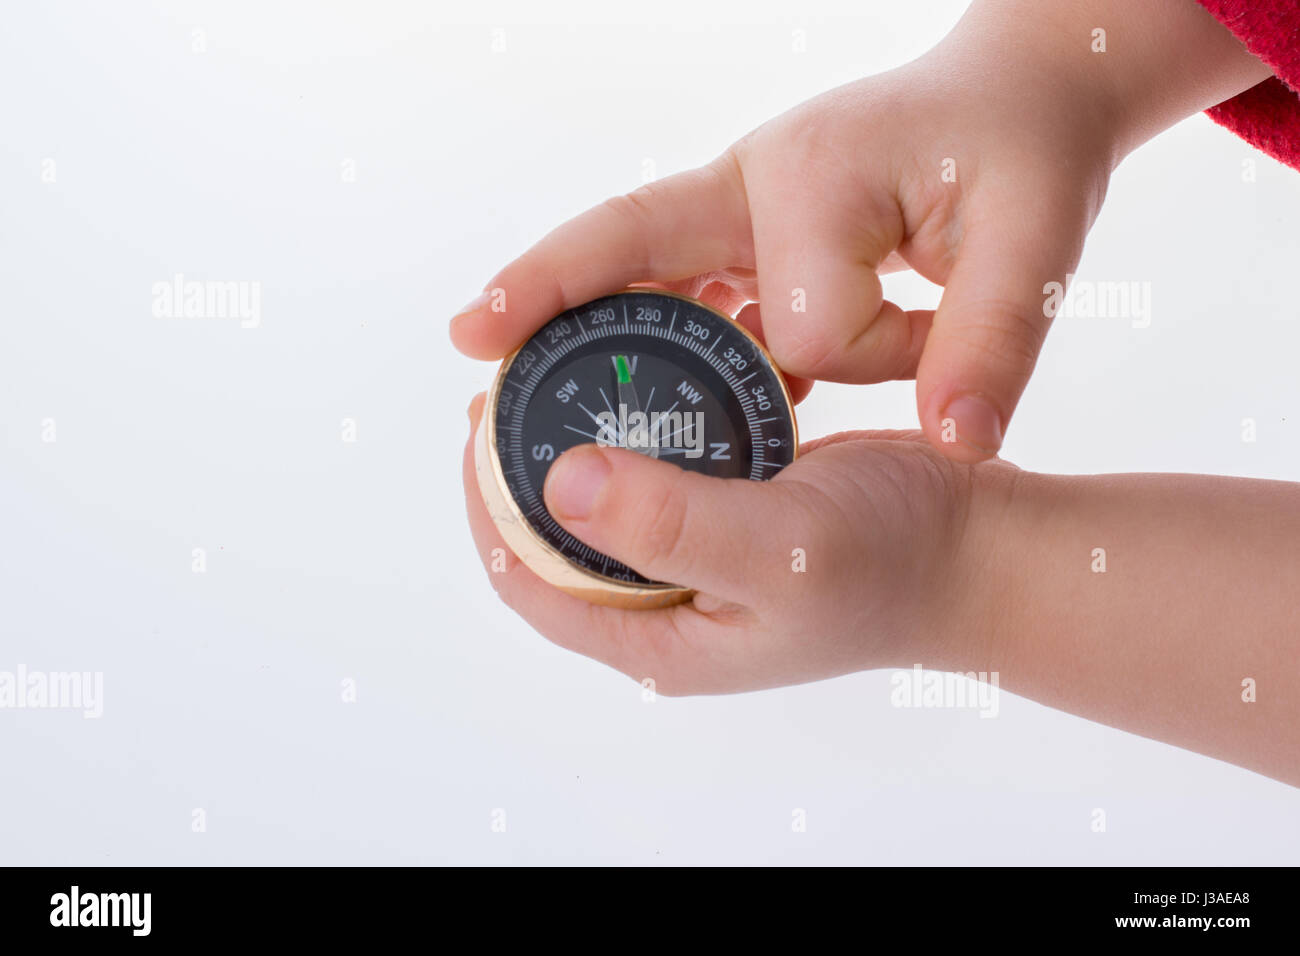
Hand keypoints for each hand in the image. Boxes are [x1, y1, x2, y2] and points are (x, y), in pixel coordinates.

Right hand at [450, 1, 1267, 461]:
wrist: (1016, 96)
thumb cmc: (1025, 151)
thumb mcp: (1036, 238)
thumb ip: (994, 342)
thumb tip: (956, 444)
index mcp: (814, 175)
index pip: (803, 319)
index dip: (865, 357)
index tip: (925, 348)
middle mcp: (755, 176)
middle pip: (626, 236)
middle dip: (549, 285)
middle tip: (467, 333)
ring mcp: (741, 196)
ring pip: (637, 257)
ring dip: (583, 309)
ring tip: (498, 354)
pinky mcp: (746, 222)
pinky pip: (676, 274)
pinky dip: (651, 320)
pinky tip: (642, 372)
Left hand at [462, 393, 1016, 693]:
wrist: (978, 547)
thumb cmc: (893, 563)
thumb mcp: (780, 549)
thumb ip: (672, 524)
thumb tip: (558, 480)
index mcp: (658, 639)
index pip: (529, 582)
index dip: (488, 507)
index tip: (480, 423)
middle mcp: (666, 603)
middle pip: (556, 535)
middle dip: (525, 460)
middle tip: (515, 376)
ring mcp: (698, 555)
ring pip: (609, 492)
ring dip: (584, 431)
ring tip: (569, 359)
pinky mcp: (731, 510)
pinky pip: (665, 462)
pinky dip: (649, 417)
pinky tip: (648, 360)